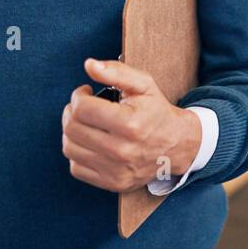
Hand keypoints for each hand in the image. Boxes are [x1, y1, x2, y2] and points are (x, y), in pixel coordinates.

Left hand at [62, 58, 201, 192]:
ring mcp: (116, 170)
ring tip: (84, 123)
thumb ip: (116, 71)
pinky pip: (76, 167)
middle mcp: (122, 151)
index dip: (78, 95)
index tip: (85, 92)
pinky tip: (89, 142)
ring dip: (71, 131)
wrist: (177, 145)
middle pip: (72, 128)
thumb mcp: (143, 84)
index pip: (82, 108)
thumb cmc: (157, 112)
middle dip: (71, 111)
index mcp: (130, 124)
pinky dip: (77, 152)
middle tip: (82, 106)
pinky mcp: (112, 183)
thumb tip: (89, 65)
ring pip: (70, 148)